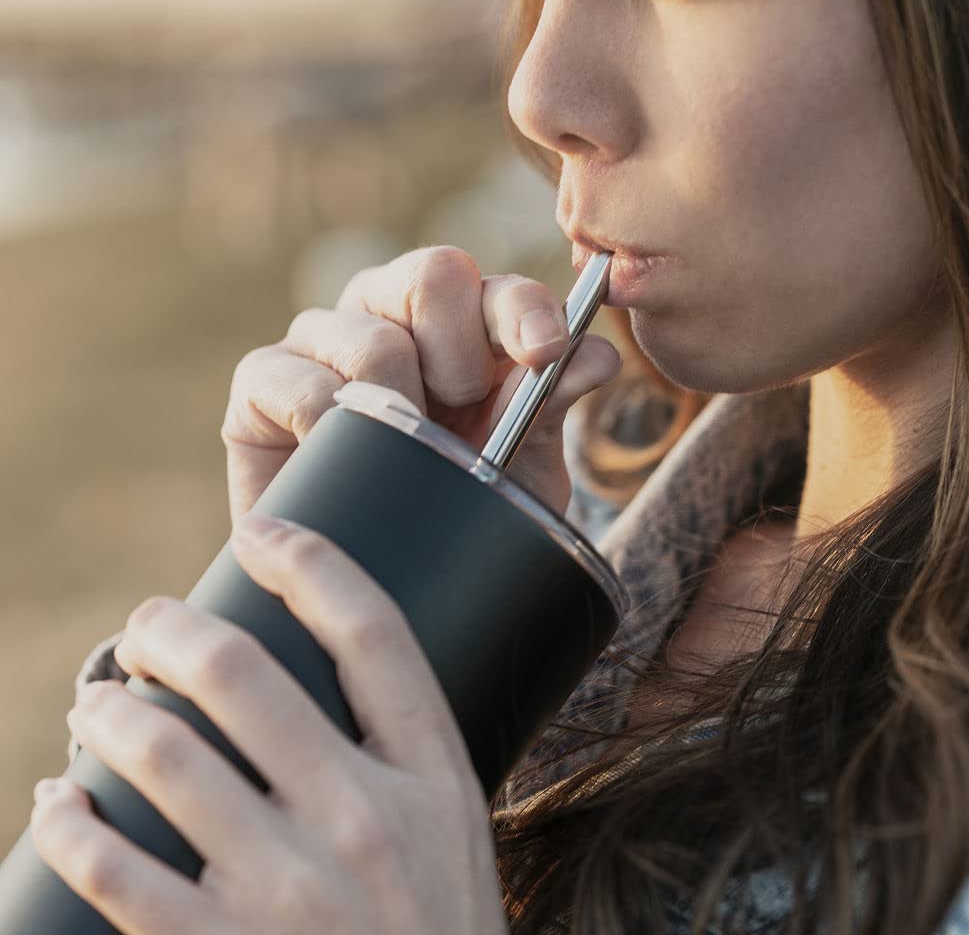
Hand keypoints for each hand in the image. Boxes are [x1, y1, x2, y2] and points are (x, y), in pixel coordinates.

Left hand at [31, 513, 509, 934]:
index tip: (258, 530)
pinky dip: (68, 824)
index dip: (307, 561)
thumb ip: (399, 751)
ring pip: (163, 755)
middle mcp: (363, 821)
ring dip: (108, 708)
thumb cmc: (438, 924)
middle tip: (145, 625)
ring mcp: (289, 894)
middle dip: (167, 627)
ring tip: (96, 698)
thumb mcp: (455, 826)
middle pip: (242, 673)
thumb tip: (312, 671)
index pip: (370, 631)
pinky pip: (115, 874)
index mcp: (431, 775)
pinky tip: (57, 802)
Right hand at [221, 245, 621, 520]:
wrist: (367, 581)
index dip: (524, 311)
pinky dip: (327, 422)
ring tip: (403, 451)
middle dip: (464, 353)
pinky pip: (295, 379)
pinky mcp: (260, 381)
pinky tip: (341, 456)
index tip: (547, 353)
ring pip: (373, 338)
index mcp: (454, 324)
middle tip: (461, 413)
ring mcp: (321, 342)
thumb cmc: (449, 512)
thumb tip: (597, 353)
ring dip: (403, 403)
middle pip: (433, 274)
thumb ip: (546, 406)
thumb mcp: (515, 467)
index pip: (493, 285)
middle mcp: (387, 314)